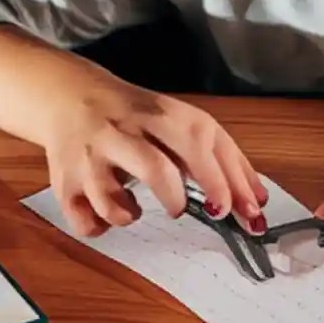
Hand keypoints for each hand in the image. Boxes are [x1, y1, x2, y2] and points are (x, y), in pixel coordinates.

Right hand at [42, 78, 267, 236]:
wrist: (68, 96)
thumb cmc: (138, 117)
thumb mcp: (183, 123)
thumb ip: (224, 160)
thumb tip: (258, 202)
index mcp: (161, 115)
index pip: (198, 145)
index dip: (222, 183)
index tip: (240, 212)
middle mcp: (124, 132)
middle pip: (155, 168)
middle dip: (175, 198)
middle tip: (182, 210)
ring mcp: (91, 157)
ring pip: (111, 199)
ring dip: (129, 215)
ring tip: (134, 209)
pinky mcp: (65, 180)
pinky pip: (84, 218)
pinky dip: (100, 227)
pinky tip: (107, 214)